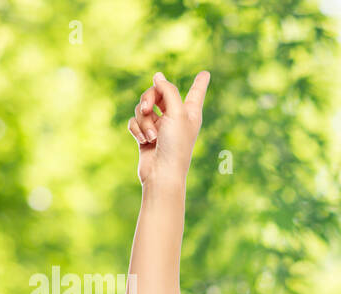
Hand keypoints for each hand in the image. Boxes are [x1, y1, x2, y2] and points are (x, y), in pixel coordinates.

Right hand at [127, 71, 210, 188]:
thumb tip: (158, 76)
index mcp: (190, 112)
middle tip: (147, 109)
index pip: (196, 93)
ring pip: (143, 108)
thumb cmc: (175, 145)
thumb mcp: (176, 113)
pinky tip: (144, 141)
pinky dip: (137, 129)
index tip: (206, 73)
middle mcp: (176, 117)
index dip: (200, 83)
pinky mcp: (146, 134)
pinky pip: (135, 121)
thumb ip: (168, 90)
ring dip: (143, 120)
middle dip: (148, 99)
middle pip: (157, 93)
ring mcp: (160, 126)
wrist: (161, 173)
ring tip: (152, 136)